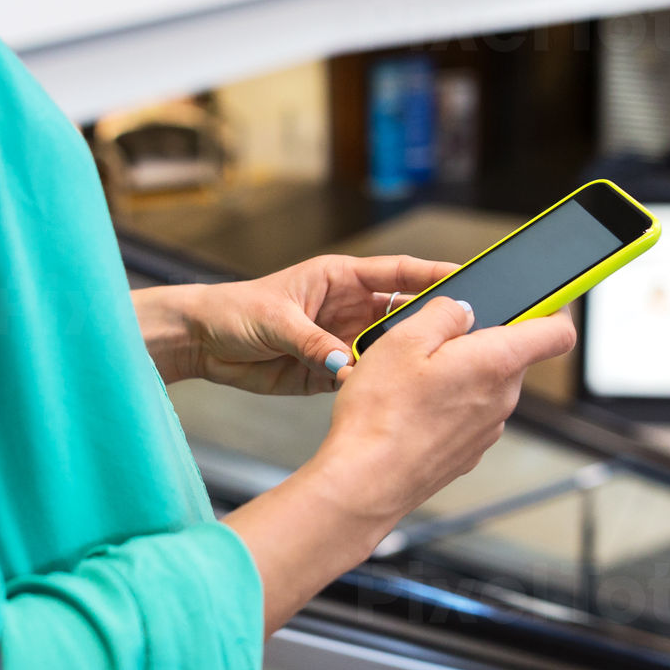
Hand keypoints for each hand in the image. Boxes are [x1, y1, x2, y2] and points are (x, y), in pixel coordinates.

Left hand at [134, 254, 457, 394]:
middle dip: (430, 323)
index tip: (468, 279)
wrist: (202, 343)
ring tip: (435, 372)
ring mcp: (340, 340)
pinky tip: (395, 397)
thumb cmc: (233, 312)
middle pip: (402, 313)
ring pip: (387, 349)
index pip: (398, 272)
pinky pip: (362, 378)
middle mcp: (347, 307)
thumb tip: (346, 365)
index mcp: (340, 278)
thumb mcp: (276, 321)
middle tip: (463, 336)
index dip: (434, 275)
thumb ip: (313, 343)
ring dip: (404, 360)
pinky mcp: (328, 370)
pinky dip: (376, 387)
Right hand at [223, 296, 577, 630]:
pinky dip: (447, 403)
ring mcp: (487, 429)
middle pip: (511, 354)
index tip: (537, 297)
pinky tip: (410, 408)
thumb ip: (443, 312)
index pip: (557, 332)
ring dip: (459, 373)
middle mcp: (502, 398)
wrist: (365, 482)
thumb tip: (462, 309)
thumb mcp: (404, 338)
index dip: (552, 308)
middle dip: (479, 340)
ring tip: (410, 378)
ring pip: (485, 384)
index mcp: (496, 362)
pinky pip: (467, 412)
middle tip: (432, 339)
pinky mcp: (468, 451)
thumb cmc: (381, 414)